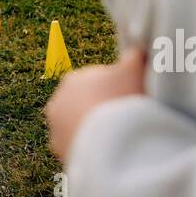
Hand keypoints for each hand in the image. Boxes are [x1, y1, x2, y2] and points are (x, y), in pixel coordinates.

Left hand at [45, 47, 146, 163]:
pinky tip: (103, 149)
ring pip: (77, 124)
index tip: (129, 99)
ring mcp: (55, 126)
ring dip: (92, 128)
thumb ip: (136, 55)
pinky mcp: (57, 149)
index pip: (97, 81)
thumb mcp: (135, 70)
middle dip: (100, 108)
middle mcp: (57, 100)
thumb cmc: (121, 102)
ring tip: (113, 136)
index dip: (116, 89)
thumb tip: (140, 47)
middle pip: (84, 102)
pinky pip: (75, 146)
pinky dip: (87, 147)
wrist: (109, 143)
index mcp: (73, 79)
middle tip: (122, 118)